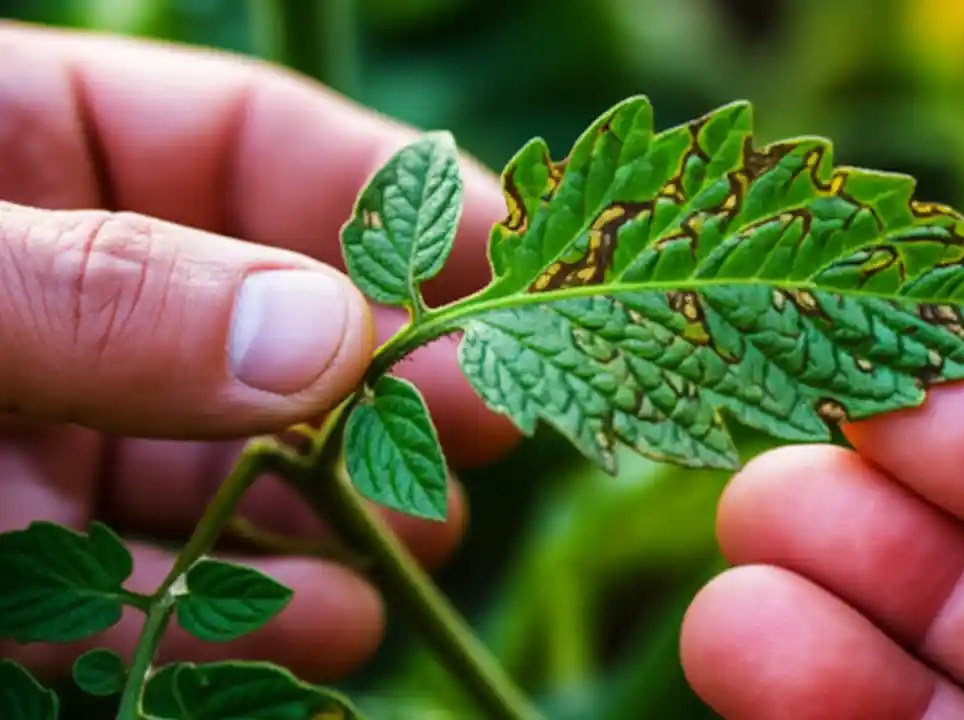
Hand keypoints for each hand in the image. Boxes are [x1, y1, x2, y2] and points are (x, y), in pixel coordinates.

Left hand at [0, 25, 517, 679]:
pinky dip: (231, 621)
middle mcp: (52, 297)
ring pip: (223, 470)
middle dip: (387, 376)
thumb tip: (325, 339)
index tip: (515, 257)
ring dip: (333, 516)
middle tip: (492, 418)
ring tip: (415, 546)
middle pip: (264, 322)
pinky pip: (134, 596)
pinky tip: (318, 626)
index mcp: (20, 151)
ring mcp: (29, 434)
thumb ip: (101, 292)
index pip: (246, 147)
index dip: (391, 196)